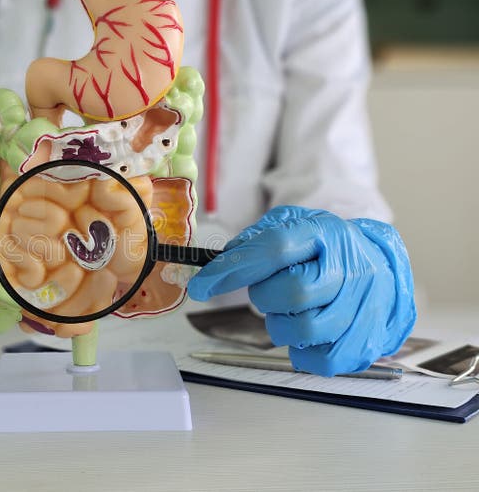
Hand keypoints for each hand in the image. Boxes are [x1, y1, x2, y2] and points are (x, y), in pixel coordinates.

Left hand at [188, 206, 415, 375]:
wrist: (382, 266)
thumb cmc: (327, 248)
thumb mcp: (293, 224)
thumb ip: (256, 238)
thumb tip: (223, 261)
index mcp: (325, 233)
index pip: (274, 249)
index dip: (233, 270)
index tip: (201, 287)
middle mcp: (350, 268)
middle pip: (290, 294)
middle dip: (265, 298)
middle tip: (269, 292)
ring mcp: (364, 307)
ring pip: (304, 330)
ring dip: (282, 326)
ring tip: (289, 312)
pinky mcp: (367, 341)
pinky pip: (321, 360)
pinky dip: (302, 351)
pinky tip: (303, 333)